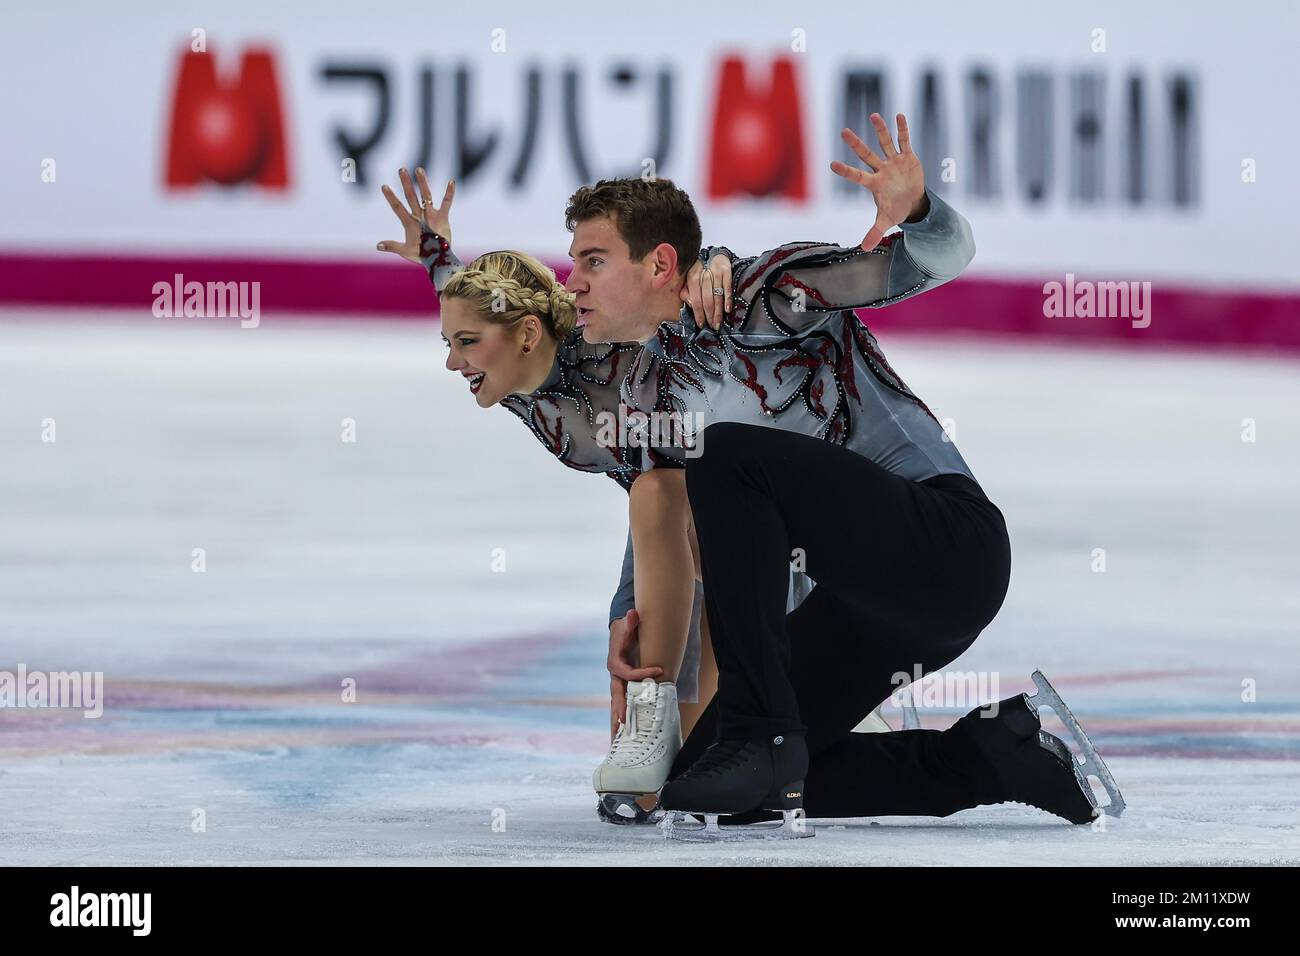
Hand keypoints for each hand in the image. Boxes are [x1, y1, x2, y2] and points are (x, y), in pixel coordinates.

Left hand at [377, 167, 454, 262]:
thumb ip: (393, 246)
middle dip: (406, 184)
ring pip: (426, 196)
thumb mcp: (406, 250)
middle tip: (401, 169)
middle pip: (411, 196)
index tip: (384, 186)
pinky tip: (451, 182)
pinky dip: (449, 193)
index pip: (398, 207)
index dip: (391, 198)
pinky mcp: (442, 218)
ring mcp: (431, 215)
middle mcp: (419, 216)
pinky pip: (446, 203)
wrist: (438, 258)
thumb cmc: (422, 255)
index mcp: (410, 223)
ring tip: (418, 169)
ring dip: (423, 183)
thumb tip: (378, 246)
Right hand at [607, 609, 662, 739]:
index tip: (660, 670)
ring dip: (619, 716)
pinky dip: (622, 714)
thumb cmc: (626, 630)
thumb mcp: (628, 624)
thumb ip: (630, 621)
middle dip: (620, 707)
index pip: (628, 673)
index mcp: (615, 663)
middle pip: (617, 694)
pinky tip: (623, 729)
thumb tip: (633, 614)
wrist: (621, 633)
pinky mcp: (623, 685)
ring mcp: (618, 682)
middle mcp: (615, 675)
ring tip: (620, 733)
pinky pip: (623, 701)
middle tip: (623, 722)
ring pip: (618, 702)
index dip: (643, 673)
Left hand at [681, 253, 733, 329]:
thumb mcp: (690, 279)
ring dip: (718, 312)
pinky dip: (728, 300)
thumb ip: (687, 292)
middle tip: (712, 326)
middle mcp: (704, 275)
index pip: (695, 299)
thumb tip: (691, 305)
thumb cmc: (701, 271)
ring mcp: (716, 273)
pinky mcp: (727, 271)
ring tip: (718, 322)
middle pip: (707, 300)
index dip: (698, 313)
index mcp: (692, 277)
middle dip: (709, 315)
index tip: (701, 324)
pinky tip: (727, 310)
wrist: (715, 254)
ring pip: (717, 296)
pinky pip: (727, 288)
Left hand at [829, 113, 925, 252]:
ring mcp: (893, 162)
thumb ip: (874, 232)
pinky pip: (904, 141)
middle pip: (867, 154)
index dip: (846, 171)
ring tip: (874, 115)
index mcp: (874, 184)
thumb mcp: (885, 221)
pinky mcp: (907, 157)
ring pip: (885, 143)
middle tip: (843, 132)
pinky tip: (899, 116)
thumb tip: (863, 248)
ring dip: (881, 130)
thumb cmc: (895, 210)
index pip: (857, 176)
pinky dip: (903, 129)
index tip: (831, 165)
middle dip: (856, 144)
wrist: (913, 203)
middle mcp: (881, 169)